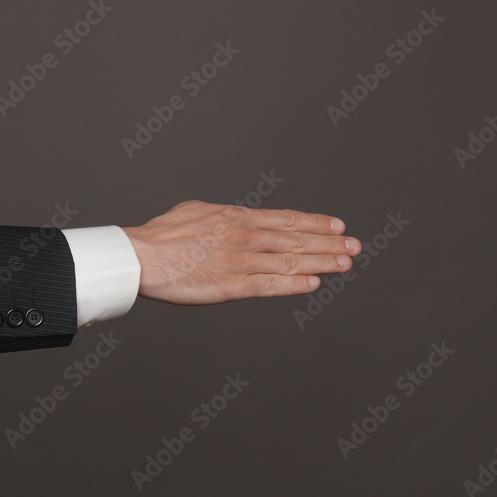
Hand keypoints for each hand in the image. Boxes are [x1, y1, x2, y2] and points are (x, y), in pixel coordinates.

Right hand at [120, 200, 360, 304]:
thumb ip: (222, 215)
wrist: (142, 256)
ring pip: (291, 260)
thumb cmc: (161, 235)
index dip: (316, 222)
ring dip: (322, 262)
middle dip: (330, 243)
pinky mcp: (233, 285)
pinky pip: (272, 284)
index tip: (338, 226)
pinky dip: (295, 283)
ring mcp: (241, 261)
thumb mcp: (196, 210)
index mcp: (237, 216)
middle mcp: (246, 236)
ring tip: (344, 264)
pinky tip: (314, 283)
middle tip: (354, 246)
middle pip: (297, 238)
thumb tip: (235, 216)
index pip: (287, 218)